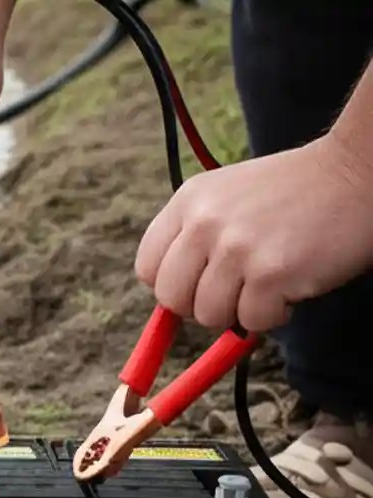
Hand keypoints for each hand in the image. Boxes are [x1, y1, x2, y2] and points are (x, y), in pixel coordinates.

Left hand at [135, 134, 372, 331]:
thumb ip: (195, 237)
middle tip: (236, 291)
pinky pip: (252, 321)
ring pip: (209, 315)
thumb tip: (171, 300)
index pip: (147, 267)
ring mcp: (236, 248)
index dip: (172, 286)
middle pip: (171, 299)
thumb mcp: (228, 197)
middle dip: (201, 305)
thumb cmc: (294, 193)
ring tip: (269, 282)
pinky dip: (275, 314)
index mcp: (188, 202)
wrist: (357, 173)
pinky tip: (292, 284)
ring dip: (241, 310)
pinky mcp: (270, 273)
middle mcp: (204, 223)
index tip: (198, 285)